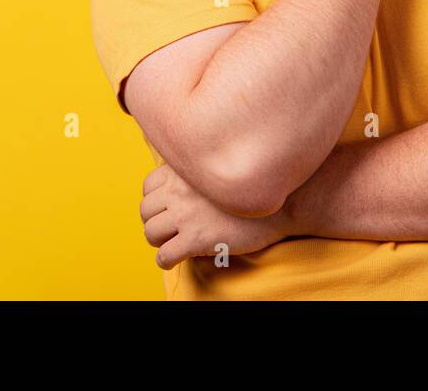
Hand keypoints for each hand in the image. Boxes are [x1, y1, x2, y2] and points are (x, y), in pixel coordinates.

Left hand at [139, 164, 292, 269]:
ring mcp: (186, 215)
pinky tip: (175, 259)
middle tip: (167, 227)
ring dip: (158, 240)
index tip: (166, 206)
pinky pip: (164, 255)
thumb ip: (202, 170)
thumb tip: (190, 179)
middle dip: (154, 220)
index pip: (149, 186)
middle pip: (146, 210)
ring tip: (171, 243)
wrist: (281, 204)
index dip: (155, 199)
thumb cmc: (257, 185)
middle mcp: (180, 190)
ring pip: (151, 233)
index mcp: (185, 171)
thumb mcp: (223, 166)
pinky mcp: (195, 239)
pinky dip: (166, 260)